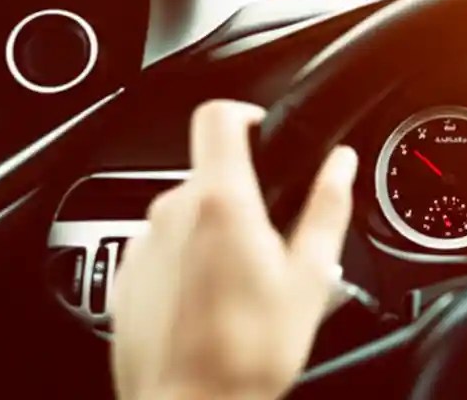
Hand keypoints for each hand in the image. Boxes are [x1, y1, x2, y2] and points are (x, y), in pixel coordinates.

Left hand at [111, 100, 357, 399]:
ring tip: (242, 284)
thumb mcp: (310, 277)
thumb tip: (341, 164)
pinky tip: (211, 304)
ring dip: (213, 234)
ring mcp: (143, 246)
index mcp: (221, 203)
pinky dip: (186, 264)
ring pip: (185, 214)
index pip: (218, 116)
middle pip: (208, 173)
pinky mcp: (125, 278)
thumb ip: (326, 207)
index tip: (263, 132)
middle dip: (242, 197)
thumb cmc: (248, 354)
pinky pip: (162, 250)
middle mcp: (171, 214)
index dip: (244, 113)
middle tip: (272, 244)